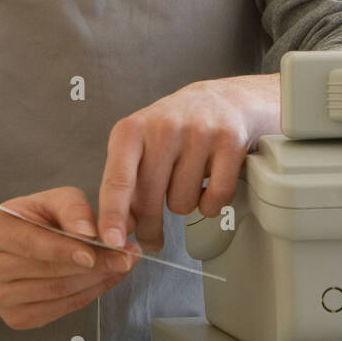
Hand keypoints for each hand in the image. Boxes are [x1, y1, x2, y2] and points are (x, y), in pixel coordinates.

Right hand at [0, 186, 140, 329]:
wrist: (7, 250)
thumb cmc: (32, 220)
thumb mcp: (50, 200)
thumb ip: (72, 208)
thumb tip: (89, 232)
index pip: (33, 243)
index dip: (66, 249)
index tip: (95, 251)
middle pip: (48, 271)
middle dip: (95, 264)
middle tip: (128, 256)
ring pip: (58, 292)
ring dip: (97, 280)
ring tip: (122, 265)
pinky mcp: (16, 318)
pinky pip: (60, 309)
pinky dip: (89, 294)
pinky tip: (105, 279)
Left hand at [97, 74, 280, 251]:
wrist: (228, 99)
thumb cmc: (179, 127)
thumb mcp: (142, 143)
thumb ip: (126, 180)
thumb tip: (122, 227)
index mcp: (133, 129)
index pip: (118, 179)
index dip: (113, 214)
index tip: (110, 241)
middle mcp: (164, 127)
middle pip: (149, 199)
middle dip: (150, 227)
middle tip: (153, 237)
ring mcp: (199, 133)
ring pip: (182, 203)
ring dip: (185, 204)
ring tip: (189, 183)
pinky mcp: (231, 142)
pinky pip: (215, 198)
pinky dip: (211, 204)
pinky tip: (209, 185)